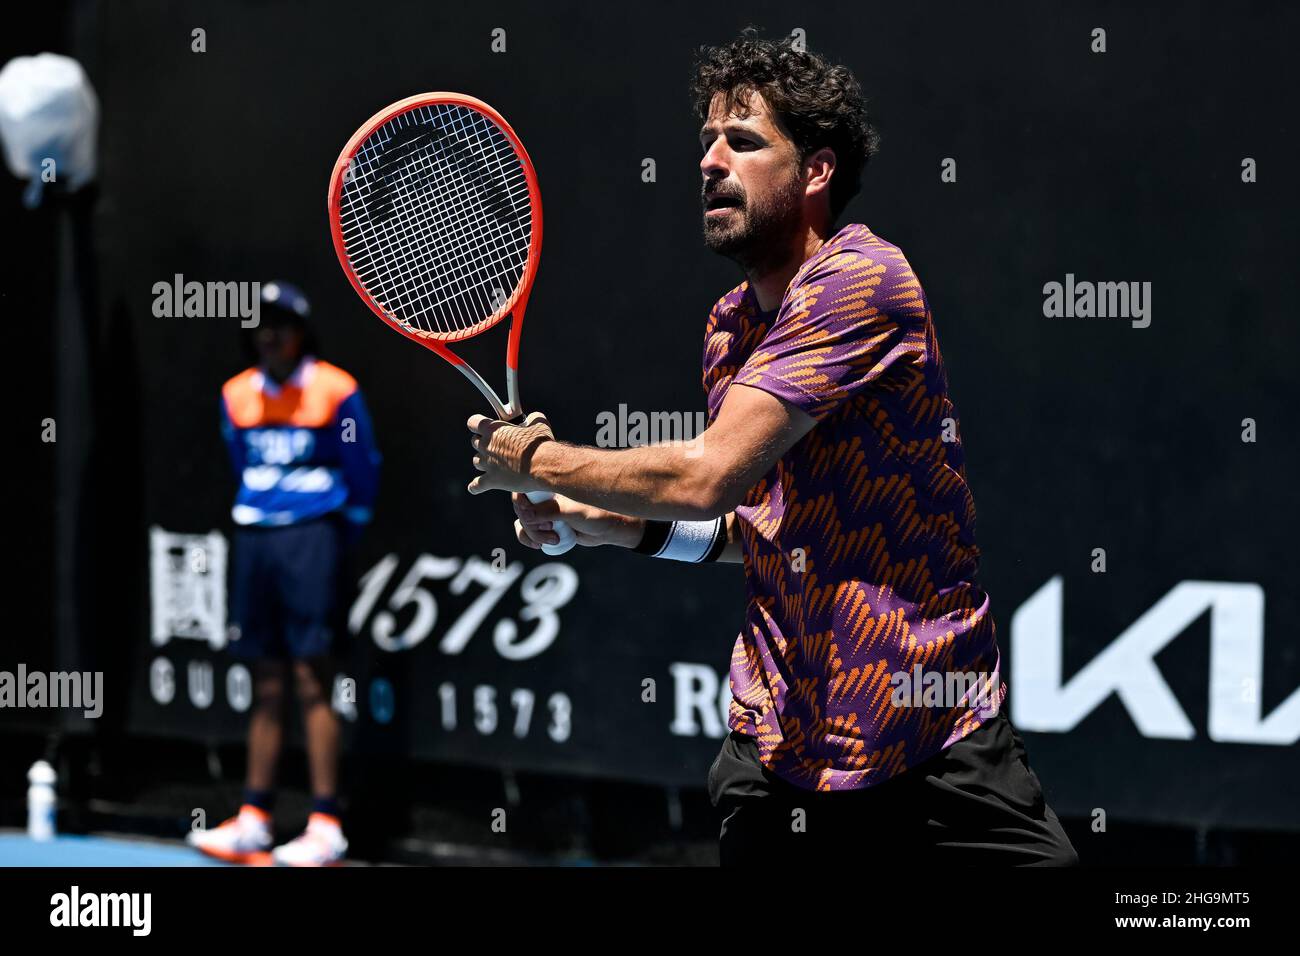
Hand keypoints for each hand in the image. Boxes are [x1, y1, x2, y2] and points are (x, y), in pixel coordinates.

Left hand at [467, 411, 554, 494]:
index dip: (477, 424)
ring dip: (483, 462)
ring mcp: (488, 464)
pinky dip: (475, 486)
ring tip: (494, 463)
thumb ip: (531, 419)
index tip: (483, 426)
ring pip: (477, 461)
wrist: (543, 466)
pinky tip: (475, 487)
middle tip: (495, 445)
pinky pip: (477, 485)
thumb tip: (533, 419)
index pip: (473, 422)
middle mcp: (486, 446)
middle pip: (475, 442)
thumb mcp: (539, 424)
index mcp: (493, 429)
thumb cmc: (540, 444)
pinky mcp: (492, 480)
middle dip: (483, 443)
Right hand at [512, 493, 642, 549]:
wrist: (608, 529)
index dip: (521, 504)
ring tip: (552, 539)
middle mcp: (544, 496)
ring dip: (531, 534)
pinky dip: (528, 538)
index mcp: (549, 485)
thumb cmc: (596, 515)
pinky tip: (539, 545)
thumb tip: (524, 514)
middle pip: (521, 509)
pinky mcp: (545, 524)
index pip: (522, 489)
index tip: (532, 516)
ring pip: (522, 522)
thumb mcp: (573, 512)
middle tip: (550, 529)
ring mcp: (543, 511)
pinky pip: (526, 531)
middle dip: (531, 524)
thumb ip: (549, 511)